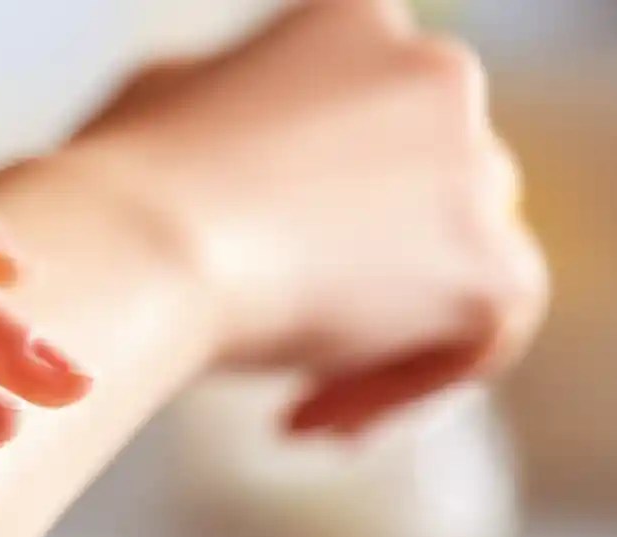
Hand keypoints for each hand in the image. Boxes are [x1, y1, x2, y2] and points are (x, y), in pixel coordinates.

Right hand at [60, 0, 546, 431]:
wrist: (144, 248)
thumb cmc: (125, 183)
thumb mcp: (163, 102)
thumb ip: (227, 110)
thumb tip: (226, 138)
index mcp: (354, 22)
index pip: (370, 120)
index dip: (323, 202)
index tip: (271, 261)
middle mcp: (432, 74)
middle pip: (421, 190)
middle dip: (359, 267)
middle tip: (288, 328)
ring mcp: (473, 169)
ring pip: (457, 263)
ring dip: (379, 333)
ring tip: (292, 395)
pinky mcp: (491, 268)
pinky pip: (476, 338)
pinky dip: (403, 385)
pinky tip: (315, 416)